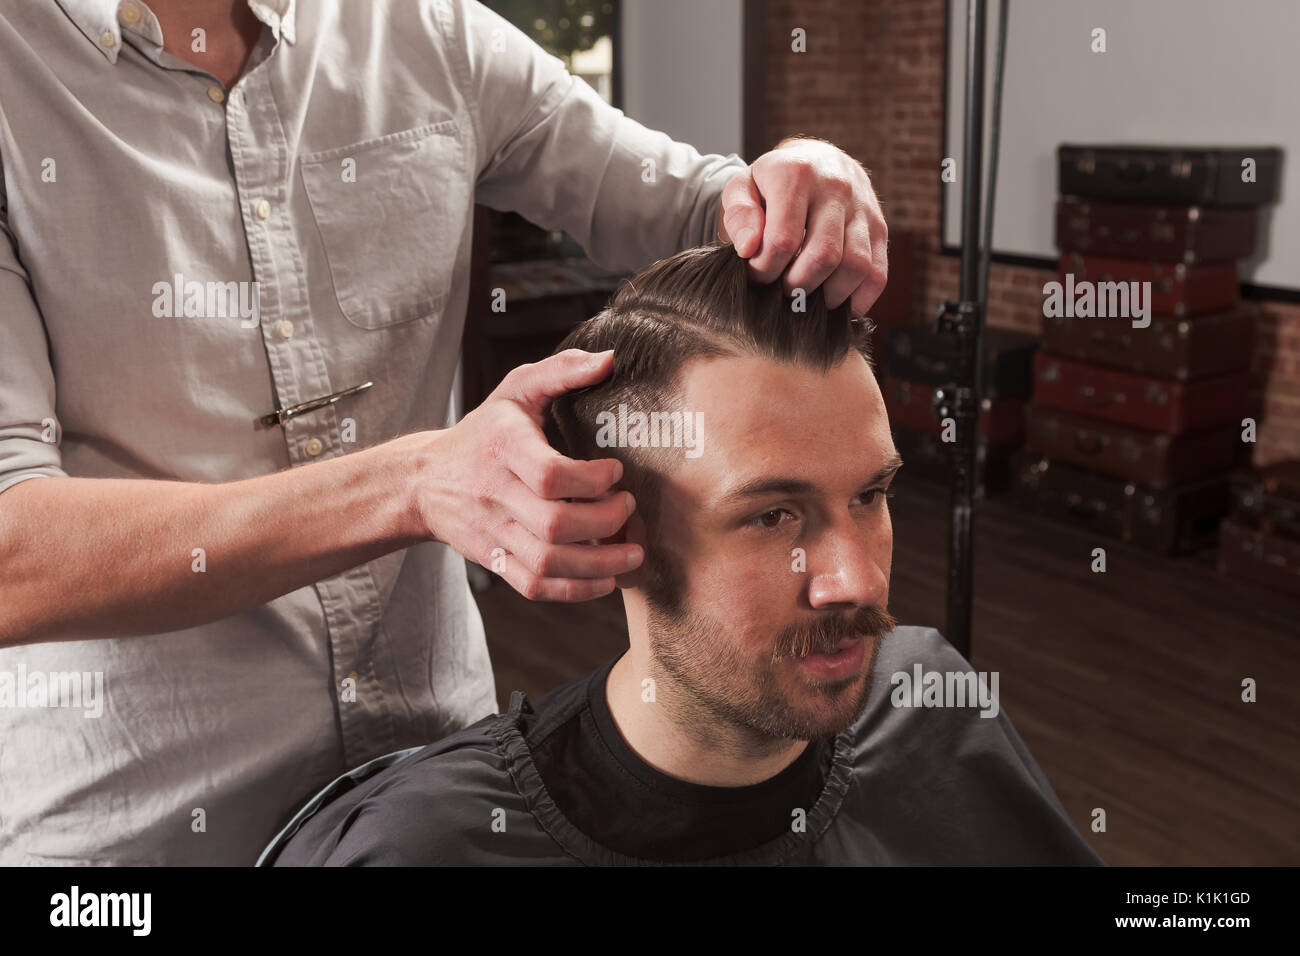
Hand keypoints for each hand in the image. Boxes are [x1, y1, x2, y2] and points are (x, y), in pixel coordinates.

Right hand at [410, 349, 643, 601]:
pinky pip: (535, 586)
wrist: (426, 480)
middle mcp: (495, 494)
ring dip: (600, 565)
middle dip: (604, 522)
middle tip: (629, 508)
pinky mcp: (494, 560)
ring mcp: (493, 532)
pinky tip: (606, 580)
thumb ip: (561, 370)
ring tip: (632, 552)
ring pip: (548, 562)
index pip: (549, 475)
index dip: (592, 480)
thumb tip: (611, 359)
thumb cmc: (484, 432)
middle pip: (554, 525)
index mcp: (503, 448)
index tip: (616, 471)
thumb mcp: (515, 390)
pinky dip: (575, 590)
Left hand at [717, 137, 887, 317]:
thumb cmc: (774, 183)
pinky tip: (836, 305)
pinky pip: (878, 274)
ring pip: (856, 267)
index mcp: (797, 175)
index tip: (756, 274)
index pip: (783, 240)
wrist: (818, 161)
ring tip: (808, 298)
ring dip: (829, 297)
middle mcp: (836, 187)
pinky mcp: (881, 228)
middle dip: (797, 286)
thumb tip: (748, 249)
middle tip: (782, 290)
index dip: (765, 270)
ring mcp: (864, 208)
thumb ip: (739, 215)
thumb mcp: (744, 187)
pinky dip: (859, 300)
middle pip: (823, 257)